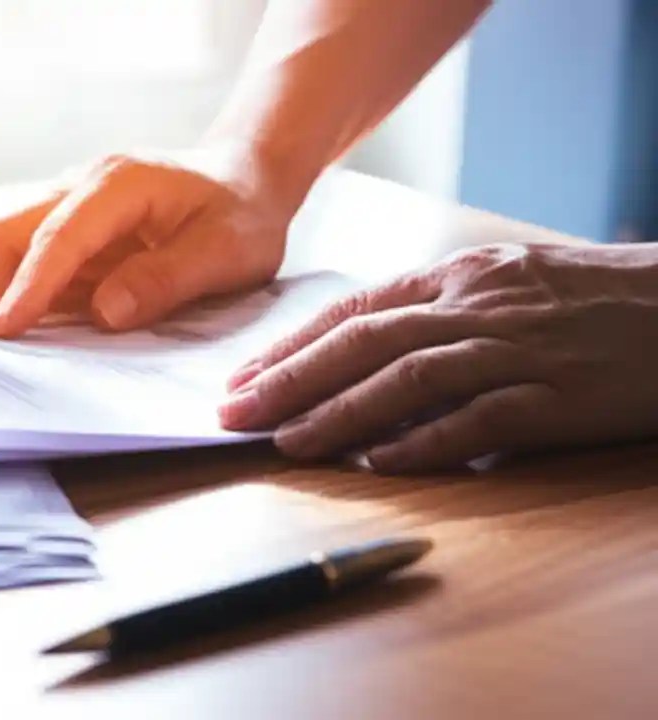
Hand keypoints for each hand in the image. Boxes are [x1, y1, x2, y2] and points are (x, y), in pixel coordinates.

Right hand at [0, 152, 291, 337]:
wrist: (245, 180)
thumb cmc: (241, 214)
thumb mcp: (227, 251)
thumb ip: (166, 278)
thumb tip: (106, 312)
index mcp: (118, 184)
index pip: (55, 237)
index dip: (27, 286)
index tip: (4, 330)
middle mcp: (78, 187)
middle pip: (1, 230)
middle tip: (7, 345)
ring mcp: (66, 208)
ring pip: (3, 246)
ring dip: (3, 295)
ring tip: (28, 343)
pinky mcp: (67, 233)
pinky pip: (25, 263)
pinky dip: (24, 297)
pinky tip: (49, 330)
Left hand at [219, 243, 657, 472]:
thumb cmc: (599, 300)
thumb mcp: (511, 282)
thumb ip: (440, 310)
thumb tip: (365, 354)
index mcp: (462, 276)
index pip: (355, 309)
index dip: (291, 345)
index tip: (242, 376)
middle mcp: (480, 306)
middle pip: (364, 342)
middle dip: (289, 379)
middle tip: (232, 413)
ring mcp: (519, 350)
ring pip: (407, 379)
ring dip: (337, 413)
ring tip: (285, 442)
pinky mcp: (559, 397)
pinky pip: (479, 421)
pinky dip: (423, 444)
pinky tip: (377, 464)